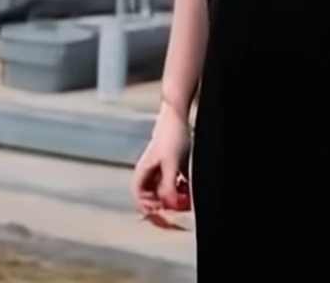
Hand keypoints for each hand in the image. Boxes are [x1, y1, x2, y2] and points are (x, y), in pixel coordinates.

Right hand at [132, 100, 191, 214]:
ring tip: (186, 200)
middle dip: (166, 204)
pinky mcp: (173, 164)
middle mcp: (150, 172)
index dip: (150, 209)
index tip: (163, 214)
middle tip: (178, 208)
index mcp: (143, 172)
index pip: (140, 198)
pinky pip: (175, 182)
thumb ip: (168, 186)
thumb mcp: (171, 164)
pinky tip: (189, 189)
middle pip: (153, 197)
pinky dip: (181, 188)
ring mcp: (161, 168)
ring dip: (175, 197)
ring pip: (165, 190)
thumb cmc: (171, 136)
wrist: (178, 114)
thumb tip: (168, 205)